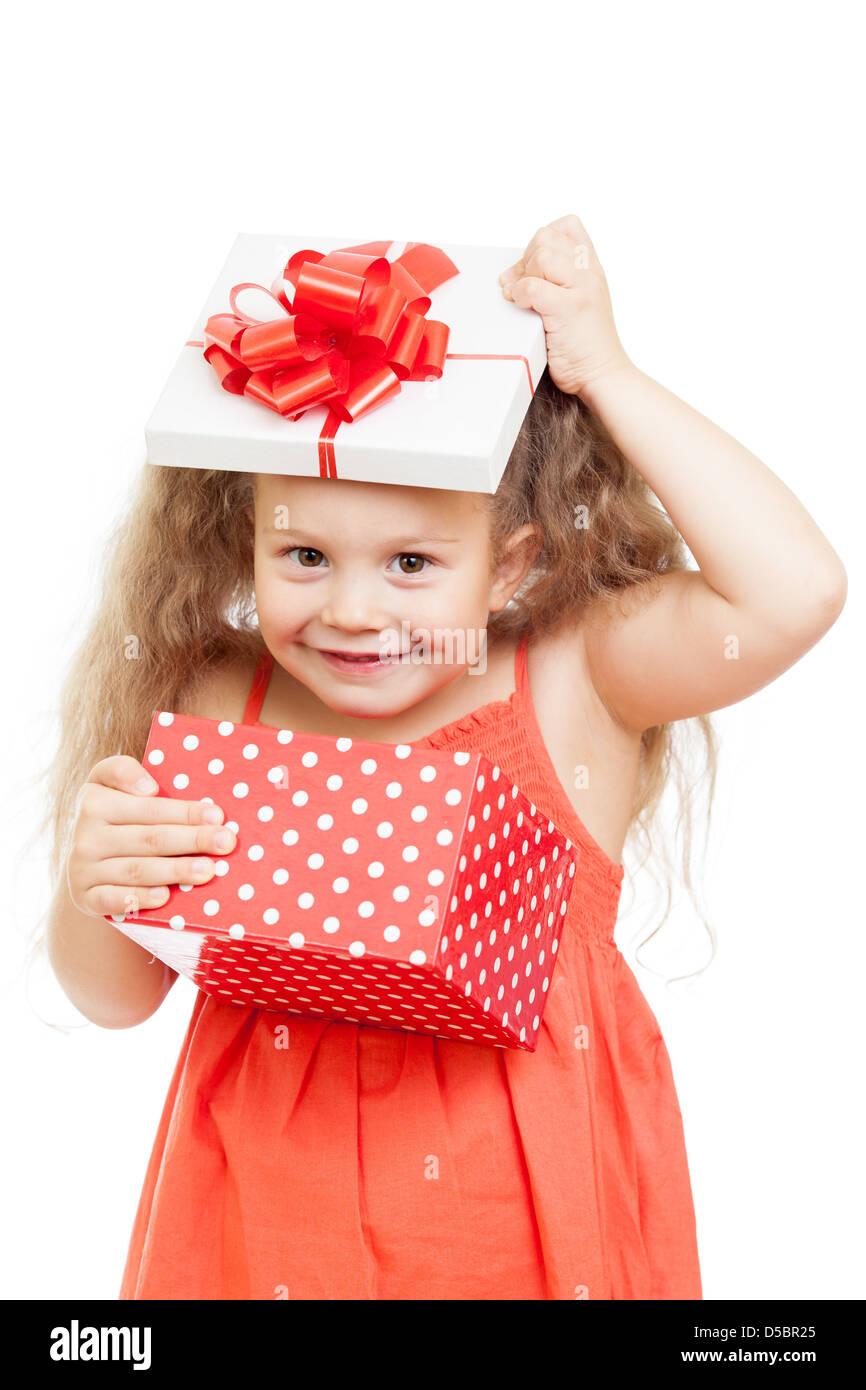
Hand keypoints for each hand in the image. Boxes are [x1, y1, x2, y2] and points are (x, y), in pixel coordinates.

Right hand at [67, 754, 237, 919]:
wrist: (83, 863)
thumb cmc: (115, 818)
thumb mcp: (110, 784)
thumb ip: (124, 772)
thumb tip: (149, 787)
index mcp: (94, 801)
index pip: (148, 808)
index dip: (183, 811)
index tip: (217, 816)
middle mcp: (85, 834)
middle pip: (149, 838)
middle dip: (191, 840)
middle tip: (225, 842)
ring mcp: (83, 868)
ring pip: (136, 869)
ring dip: (175, 870)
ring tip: (208, 870)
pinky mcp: (85, 897)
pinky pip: (113, 899)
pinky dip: (139, 898)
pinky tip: (165, 896)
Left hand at [499, 213, 631, 397]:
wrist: (603, 374)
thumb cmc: (586, 345)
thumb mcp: (580, 301)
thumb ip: (561, 280)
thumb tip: (517, 271)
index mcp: (592, 268)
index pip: (567, 226)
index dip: (542, 241)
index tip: (533, 269)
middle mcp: (589, 273)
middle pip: (547, 237)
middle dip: (526, 259)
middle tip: (522, 286)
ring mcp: (581, 289)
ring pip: (541, 255)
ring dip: (522, 276)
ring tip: (522, 298)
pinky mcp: (569, 309)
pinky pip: (533, 286)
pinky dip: (520, 295)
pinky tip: (524, 308)